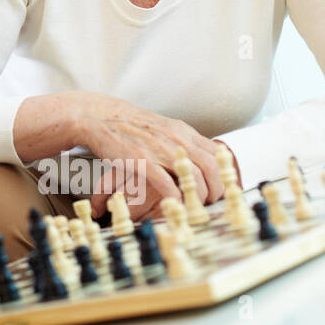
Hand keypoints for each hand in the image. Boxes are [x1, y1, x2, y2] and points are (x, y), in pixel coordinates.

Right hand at [67, 92, 225, 221]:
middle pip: (212, 167)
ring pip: (194, 177)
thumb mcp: (161, 128)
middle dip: (217, 189)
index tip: (222, 187)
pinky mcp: (142, 161)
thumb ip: (180, 141)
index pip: (217, 153)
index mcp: (182, 131)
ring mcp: (160, 150)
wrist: (100, 118)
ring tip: (195, 206)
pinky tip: (175, 203)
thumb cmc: (130, 126)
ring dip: (198, 196)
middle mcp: (176, 139)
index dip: (225, 173)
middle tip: (213, 201)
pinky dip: (176, 197)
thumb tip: (197, 159)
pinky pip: (167, 184)